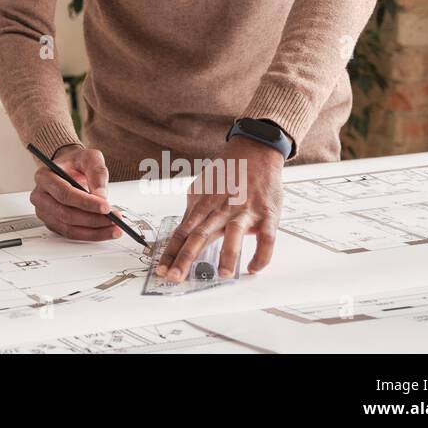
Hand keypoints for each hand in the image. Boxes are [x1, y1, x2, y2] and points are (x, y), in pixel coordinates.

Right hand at [29, 145, 124, 241]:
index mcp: (44, 176)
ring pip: (68, 228)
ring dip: (93, 232)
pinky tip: (105, 231)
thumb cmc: (76, 162)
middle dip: (93, 219)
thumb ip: (97, 173)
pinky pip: (71, 234)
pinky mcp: (53, 223)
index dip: (86, 203)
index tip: (106, 207)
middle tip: (114, 219)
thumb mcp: (90, 158)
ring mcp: (45, 212)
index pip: (64, 193)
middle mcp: (40, 195)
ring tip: (114, 228)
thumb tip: (101, 196)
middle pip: (65, 214)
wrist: (70, 168)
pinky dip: (90, 235)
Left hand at [155, 139, 283, 281]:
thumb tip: (180, 231)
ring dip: (228, 255)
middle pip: (199, 235)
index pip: (182, 232)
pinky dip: (261, 254)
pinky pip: (265, 237)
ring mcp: (244, 211)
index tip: (160, 269)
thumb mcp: (203, 188)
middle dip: (186, 258)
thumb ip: (193, 211)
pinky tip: (254, 267)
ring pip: (234, 234)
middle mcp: (220, 209)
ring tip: (223, 275)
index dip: (170, 252)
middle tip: (175, 277)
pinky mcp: (267, 213)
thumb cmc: (228, 171)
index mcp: (203, 205)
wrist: (254, 151)